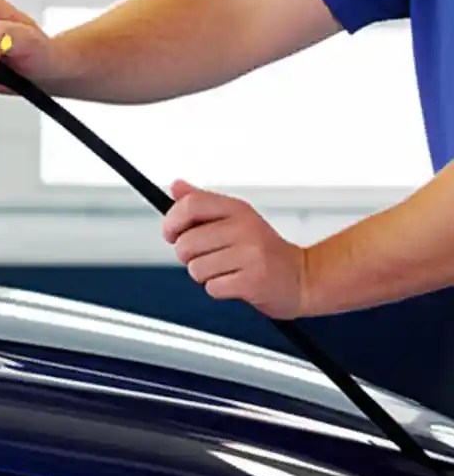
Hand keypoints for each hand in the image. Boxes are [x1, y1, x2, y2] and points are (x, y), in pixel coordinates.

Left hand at [164, 180, 308, 318]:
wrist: (303, 278)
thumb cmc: (263, 250)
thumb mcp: (236, 218)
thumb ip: (203, 203)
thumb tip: (176, 186)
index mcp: (238, 209)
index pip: (191, 204)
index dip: (172, 221)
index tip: (171, 233)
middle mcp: (244, 228)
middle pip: (185, 243)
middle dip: (189, 256)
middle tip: (210, 257)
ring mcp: (250, 254)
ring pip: (195, 268)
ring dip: (205, 275)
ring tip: (227, 270)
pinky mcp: (253, 280)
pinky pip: (212, 287)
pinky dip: (219, 289)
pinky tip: (236, 282)